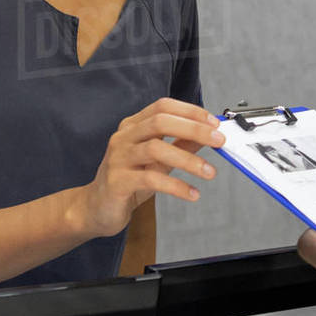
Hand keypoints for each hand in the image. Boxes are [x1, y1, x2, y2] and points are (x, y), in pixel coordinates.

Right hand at [78, 97, 224, 236]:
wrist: (96, 208)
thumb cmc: (128, 180)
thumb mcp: (159, 161)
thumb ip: (181, 145)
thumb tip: (209, 134)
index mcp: (133, 126)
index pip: (163, 107)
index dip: (190, 111)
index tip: (214, 123)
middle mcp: (123, 137)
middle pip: (160, 122)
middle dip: (194, 129)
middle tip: (219, 141)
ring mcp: (118, 158)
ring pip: (156, 149)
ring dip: (188, 160)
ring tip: (210, 172)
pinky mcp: (117, 182)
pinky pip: (149, 179)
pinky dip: (175, 186)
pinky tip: (192, 193)